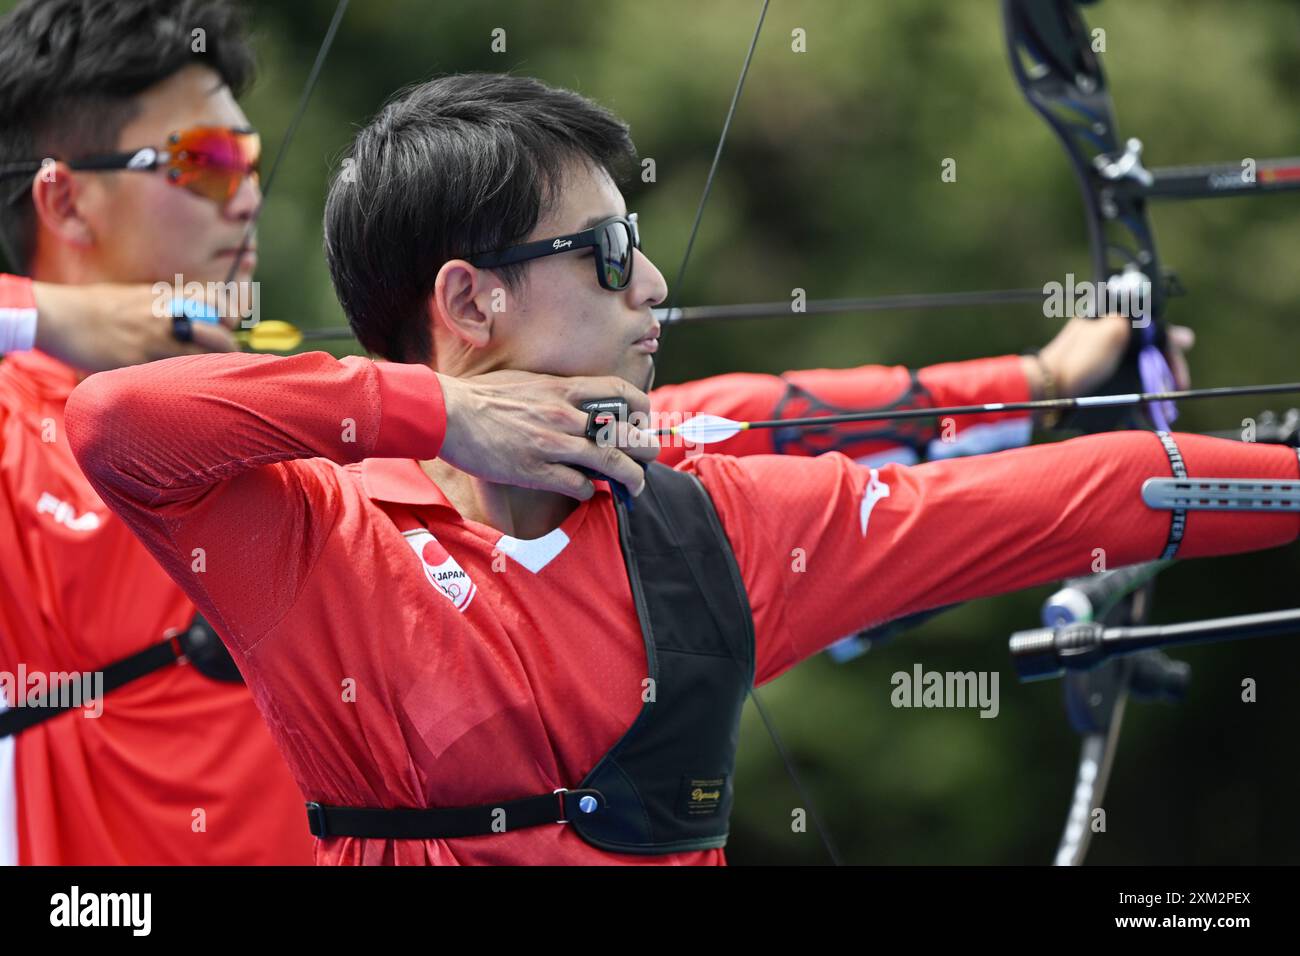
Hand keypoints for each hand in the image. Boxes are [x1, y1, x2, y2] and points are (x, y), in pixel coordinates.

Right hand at [31, 281, 240, 372]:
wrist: (55, 316)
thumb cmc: (88, 307)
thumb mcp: (130, 296)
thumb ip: (157, 305)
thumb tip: (180, 316)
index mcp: (162, 297)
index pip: (213, 301)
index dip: (228, 316)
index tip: (229, 327)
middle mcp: (163, 318)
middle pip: (217, 336)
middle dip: (229, 350)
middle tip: (230, 361)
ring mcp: (152, 341)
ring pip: (200, 359)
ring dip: (212, 370)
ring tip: (214, 380)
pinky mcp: (136, 364)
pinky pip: (170, 376)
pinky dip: (182, 384)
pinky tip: (184, 391)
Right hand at [436, 369, 659, 499]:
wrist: (449, 412)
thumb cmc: (485, 396)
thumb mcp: (530, 382)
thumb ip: (559, 394)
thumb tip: (581, 408)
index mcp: (564, 389)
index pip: (620, 392)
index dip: (642, 407)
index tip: (643, 421)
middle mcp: (565, 415)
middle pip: (624, 433)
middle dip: (645, 449)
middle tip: (648, 459)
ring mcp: (552, 444)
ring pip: (610, 463)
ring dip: (630, 478)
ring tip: (636, 486)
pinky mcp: (536, 470)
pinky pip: (578, 485)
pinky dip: (588, 491)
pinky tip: (585, 491)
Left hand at [1033, 313, 1195, 397]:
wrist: (1047, 393)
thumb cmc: (1077, 362)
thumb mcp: (1109, 333)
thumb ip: (1138, 325)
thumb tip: (1174, 330)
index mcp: (1110, 324)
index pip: (1151, 332)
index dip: (1169, 349)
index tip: (1181, 368)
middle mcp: (1108, 342)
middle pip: (1147, 356)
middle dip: (1164, 375)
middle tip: (1175, 392)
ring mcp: (1103, 364)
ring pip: (1138, 375)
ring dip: (1154, 391)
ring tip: (1163, 411)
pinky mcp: (1097, 384)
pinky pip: (1125, 389)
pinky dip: (1138, 400)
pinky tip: (1148, 414)